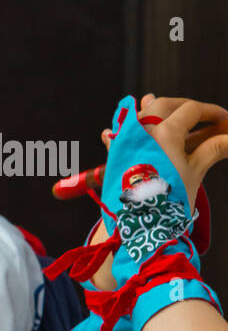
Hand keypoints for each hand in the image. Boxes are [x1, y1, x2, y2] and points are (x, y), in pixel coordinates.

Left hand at [100, 93, 227, 204]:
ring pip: (140, 116)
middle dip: (185, 107)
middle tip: (202, 115)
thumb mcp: (196, 171)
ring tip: (164, 109)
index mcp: (164, 132)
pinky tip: (119, 128)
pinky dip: (124, 127)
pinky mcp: (114, 156)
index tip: (225, 119)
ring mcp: (125, 141)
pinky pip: (116, 134)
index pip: (191, 110)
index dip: (212, 112)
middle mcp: (141, 131)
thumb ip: (214, 148)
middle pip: (164, 105)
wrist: (140, 224)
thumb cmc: (170, 198)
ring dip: (156, 112)